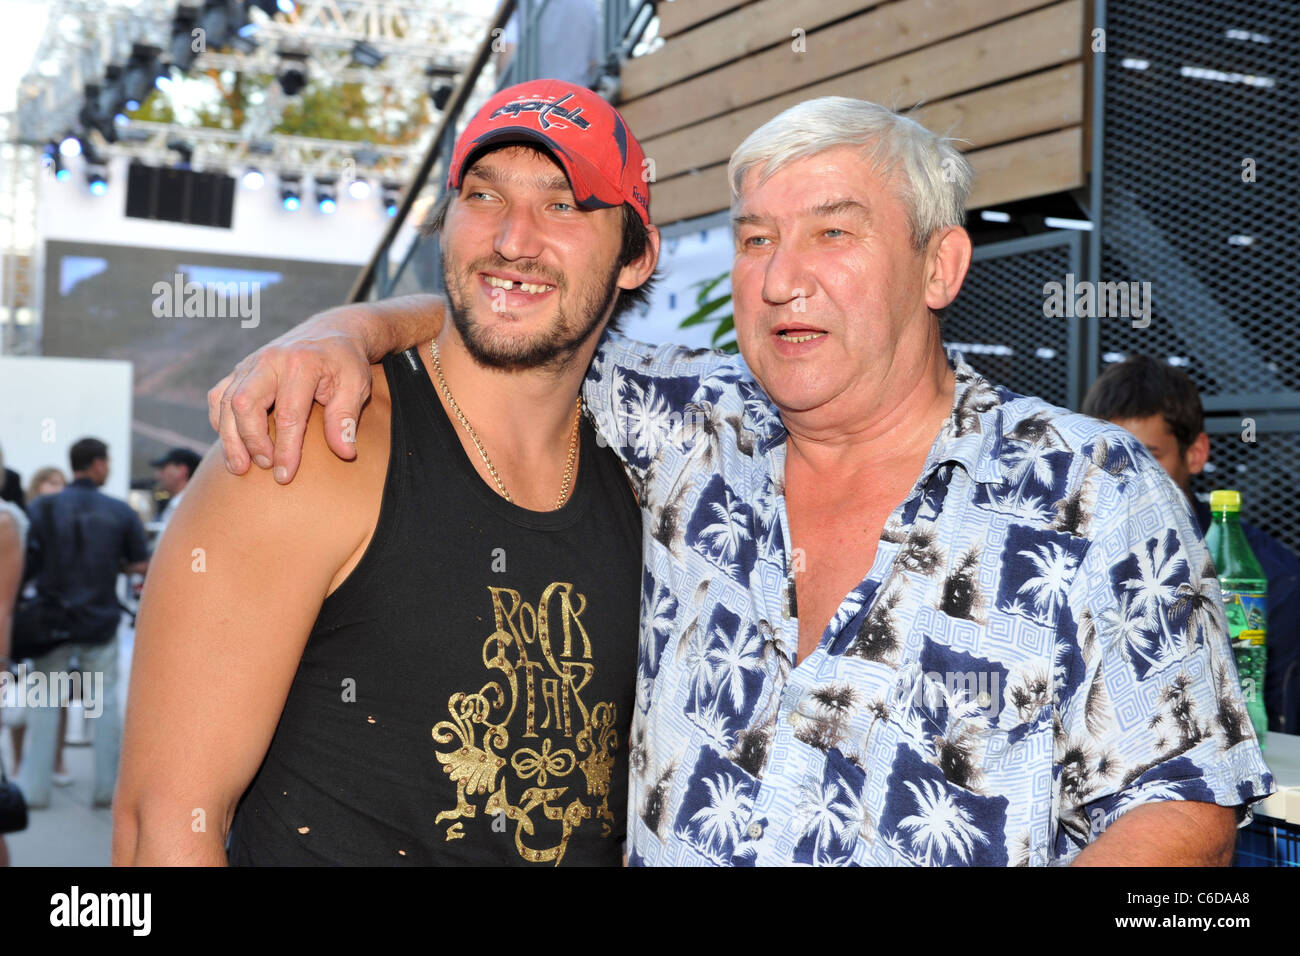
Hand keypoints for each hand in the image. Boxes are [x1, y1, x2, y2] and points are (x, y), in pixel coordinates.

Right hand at [207, 294, 443, 482]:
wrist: (331, 332)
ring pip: (225, 401)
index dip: (286, 449)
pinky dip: (220, 422)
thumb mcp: (356, 386)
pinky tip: (232, 445)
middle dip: (251, 441)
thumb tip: (345, 453)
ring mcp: (250, 363)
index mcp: (302, 363)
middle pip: (245, 404)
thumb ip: (346, 418)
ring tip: (240, 467)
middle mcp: (270, 361)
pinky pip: (218, 396)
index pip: (288, 413)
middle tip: (265, 466)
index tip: (284, 476)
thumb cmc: (345, 363)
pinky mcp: (240, 370)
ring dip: (230, 438)